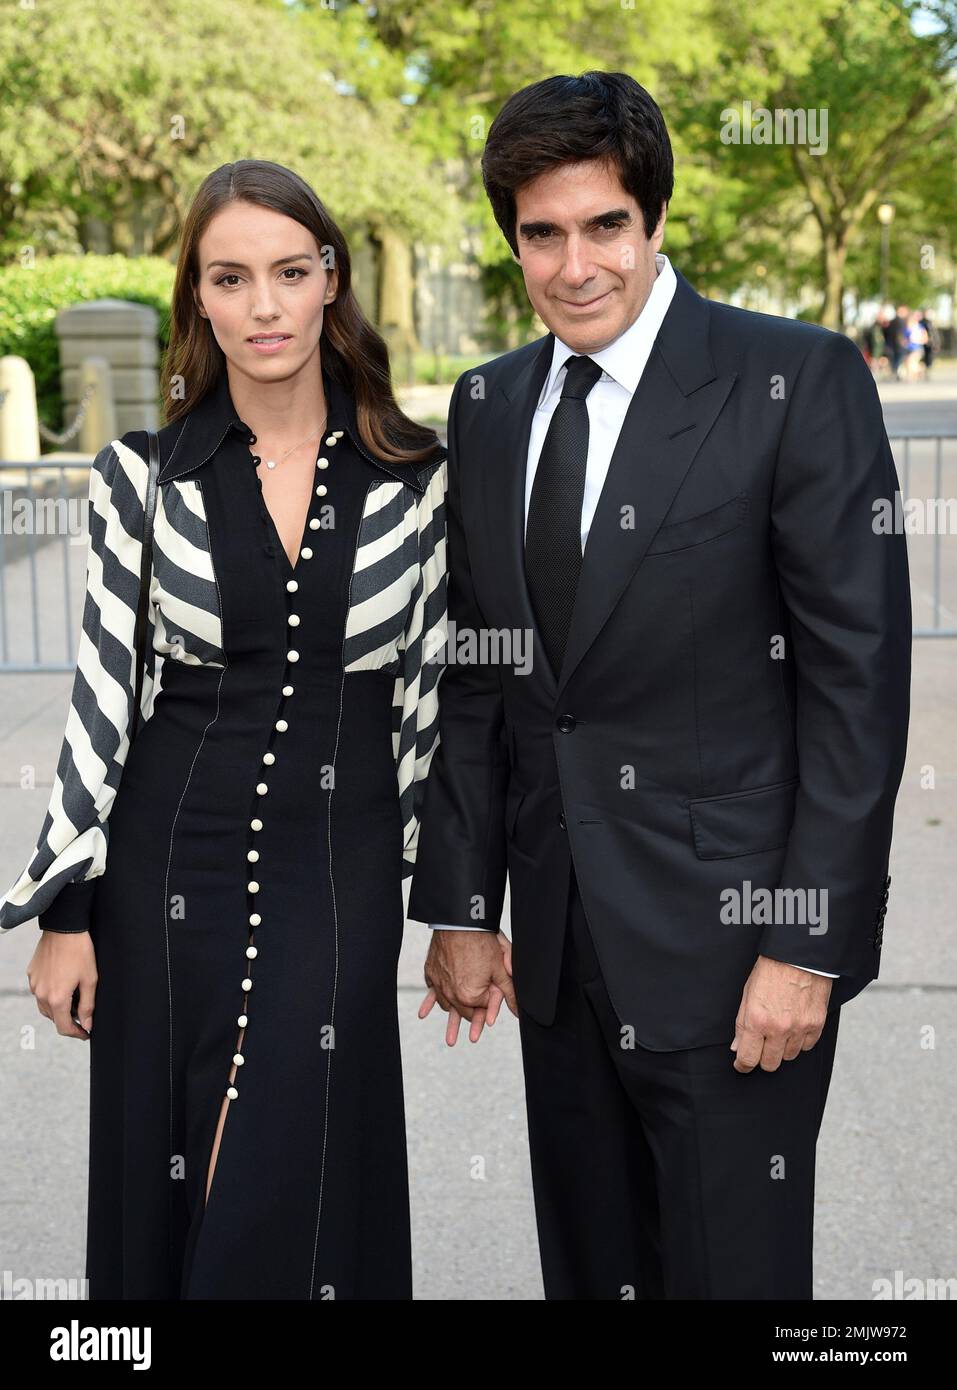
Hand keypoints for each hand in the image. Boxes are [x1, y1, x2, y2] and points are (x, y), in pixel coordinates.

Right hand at [26, 930, 97, 1038]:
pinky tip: (63, 984)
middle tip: (84, 1015)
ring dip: (58, 1008)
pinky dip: (51, 994)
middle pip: (54, 1018)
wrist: (64, 928)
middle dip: (68, 1020)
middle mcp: (41, 994)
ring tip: (74, 999)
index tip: (86, 1034)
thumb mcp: (90, 980)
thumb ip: (88, 1006)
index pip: (64, 1027)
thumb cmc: (81, 952)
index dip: (77, 1034)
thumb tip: (87, 1025)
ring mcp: (34, 984)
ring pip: (45, 1006)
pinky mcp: (32, 974)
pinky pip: (40, 991)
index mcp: (57, 999)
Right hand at [419, 929, 516, 1044]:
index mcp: (471, 997)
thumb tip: (519, 1012)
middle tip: (473, 1039)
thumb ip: (510, 993)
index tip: (493, 1010)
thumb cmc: (482, 942)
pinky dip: (430, 1003)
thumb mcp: (501, 968)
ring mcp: (439, 984)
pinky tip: (423, 1014)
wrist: (460, 922)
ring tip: (451, 1038)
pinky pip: (431, 992)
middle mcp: (452, 995)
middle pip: (464, 1012)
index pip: (484, 1008)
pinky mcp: (431, 973)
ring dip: (451, 1014)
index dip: (492, 1005)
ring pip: (447, 1005)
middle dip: (472, 1020)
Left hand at [731, 955, 832, 1072]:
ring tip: (779, 1031)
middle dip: (762, 1058)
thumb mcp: (747, 994)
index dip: (743, 1065)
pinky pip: (807, 1047)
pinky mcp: (816, 1025)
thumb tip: (737, 1047)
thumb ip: (741, 1025)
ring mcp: (799, 1028)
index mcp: (756, 1020)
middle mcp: (778, 1028)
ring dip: (782, 1049)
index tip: (742, 1065)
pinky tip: (794, 1027)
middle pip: (770, 1064)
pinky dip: (800, 1041)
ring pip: (789, 1057)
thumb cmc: (770, 971)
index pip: (748, 1058)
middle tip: (761, 1047)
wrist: (798, 956)